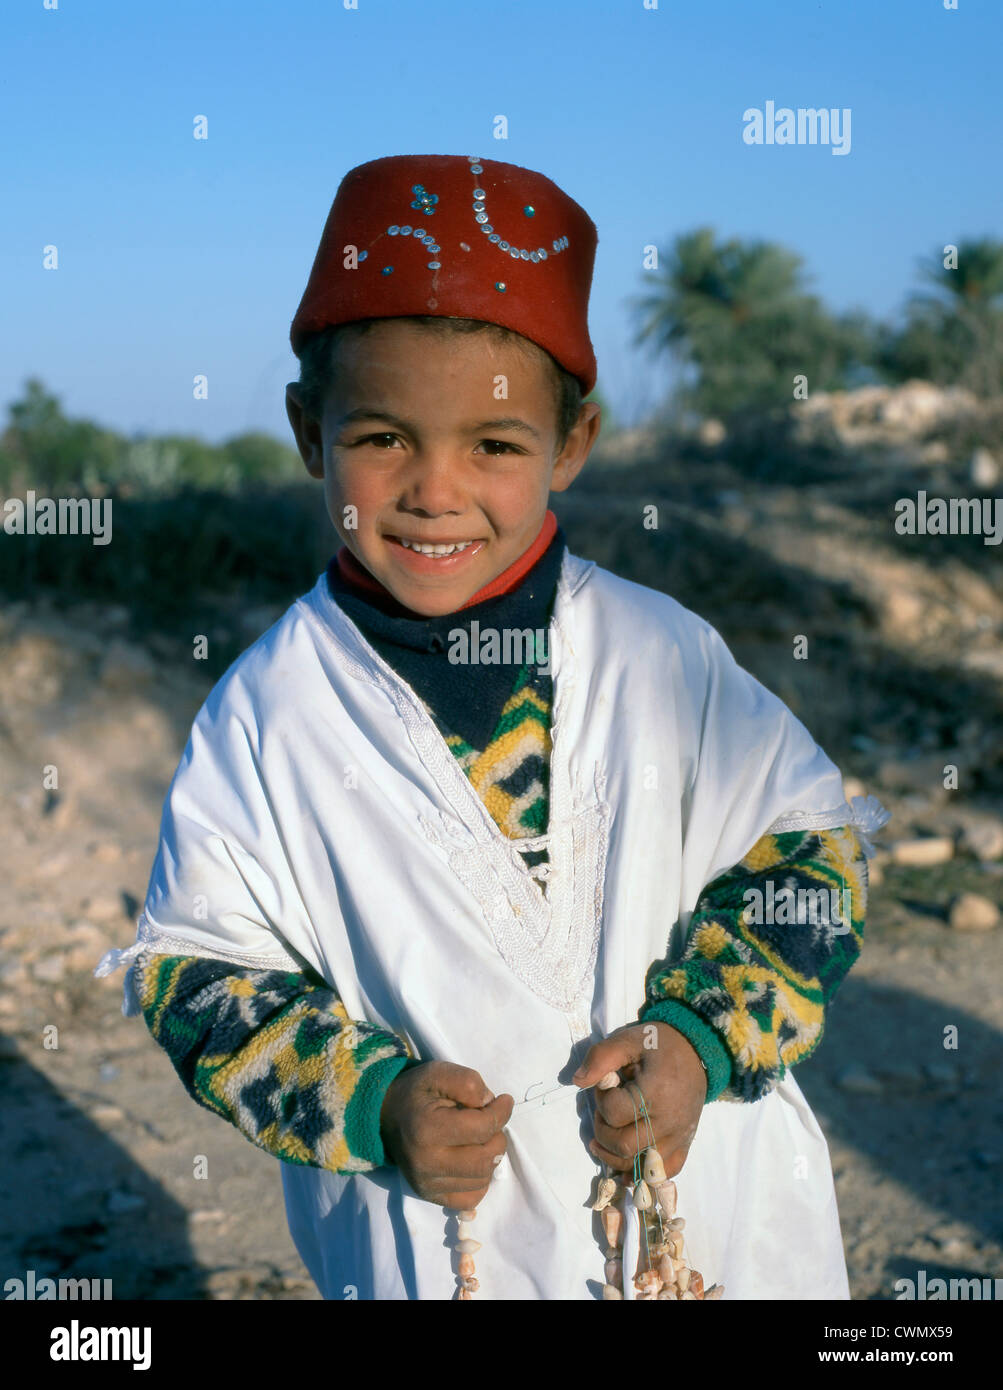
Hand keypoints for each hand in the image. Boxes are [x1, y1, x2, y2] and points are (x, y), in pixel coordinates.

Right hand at [380, 1061, 513, 1208]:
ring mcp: (427, 1184)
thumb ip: (467, 1082)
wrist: (384, 1116)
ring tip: (478, 1139)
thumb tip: (491, 1104)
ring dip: (490, 1158)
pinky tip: (472, 1161)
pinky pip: (471, 1198)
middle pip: (486, 1159)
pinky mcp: (430, 1196)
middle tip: (490, 1122)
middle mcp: (427, 1163)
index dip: (501, 1112)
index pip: (482, 1128)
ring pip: (482, 1179)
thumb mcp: (439, 1072)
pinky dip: (480, 1180)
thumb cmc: (416, 1093)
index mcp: (428, 1129)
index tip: (504, 1101)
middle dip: (497, 1137)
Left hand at [572, 1022, 705, 1179]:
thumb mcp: (628, 1041)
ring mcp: (679, 1136)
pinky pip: (664, 1172)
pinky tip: (626, 1166)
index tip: (605, 1085)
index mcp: (654, 1092)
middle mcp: (668, 1120)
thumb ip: (600, 1058)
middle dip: (603, 1132)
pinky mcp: (685, 1143)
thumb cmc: (658, 1045)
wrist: (696, 1050)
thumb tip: (577, 1081)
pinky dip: (643, 1174)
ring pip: (641, 1166)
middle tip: (604, 1113)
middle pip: (624, 1146)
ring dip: (615, 1157)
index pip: (614, 1112)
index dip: (600, 1100)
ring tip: (604, 1140)